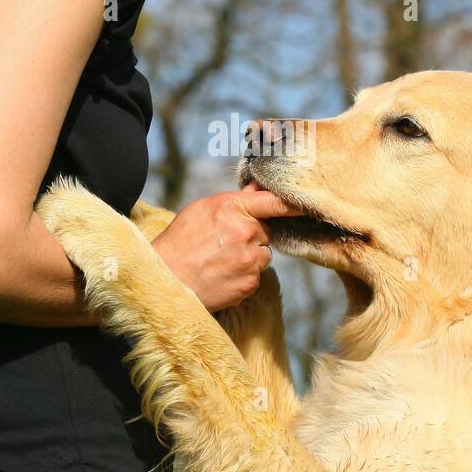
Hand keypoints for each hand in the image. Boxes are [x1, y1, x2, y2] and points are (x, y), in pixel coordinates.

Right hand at [150, 183, 301, 311]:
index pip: (273, 202)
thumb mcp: (202, 210)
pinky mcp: (249, 283)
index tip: (306, 204)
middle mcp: (246, 232)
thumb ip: (235, 201)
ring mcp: (250, 259)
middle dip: (252, 237)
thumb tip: (258, 188)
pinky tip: (221, 275)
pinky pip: (255, 276)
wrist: (165, 280)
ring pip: (262, 255)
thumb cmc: (180, 242)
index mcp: (233, 208)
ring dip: (249, 258)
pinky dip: (243, 277)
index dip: (292, 203)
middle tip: (224, 244)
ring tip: (220, 262)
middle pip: (265, 232)